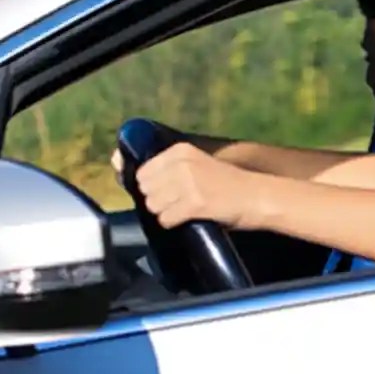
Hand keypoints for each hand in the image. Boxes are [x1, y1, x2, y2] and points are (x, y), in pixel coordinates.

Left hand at [134, 142, 258, 229]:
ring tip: (188, 209)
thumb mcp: (196, 165)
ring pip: (154, 206)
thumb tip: (114, 161)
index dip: (152, 187)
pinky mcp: (195, 203)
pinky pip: (166, 219)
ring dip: (167, 212)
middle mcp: (182, 164)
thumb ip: (163, 166)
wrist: (259, 197)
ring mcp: (188, 183)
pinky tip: (192, 218)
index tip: (169, 191)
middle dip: (159, 200)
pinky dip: (175, 223)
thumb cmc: (228, 184)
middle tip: (181, 202)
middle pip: (146, 191)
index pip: (142, 172)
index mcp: (181, 150)